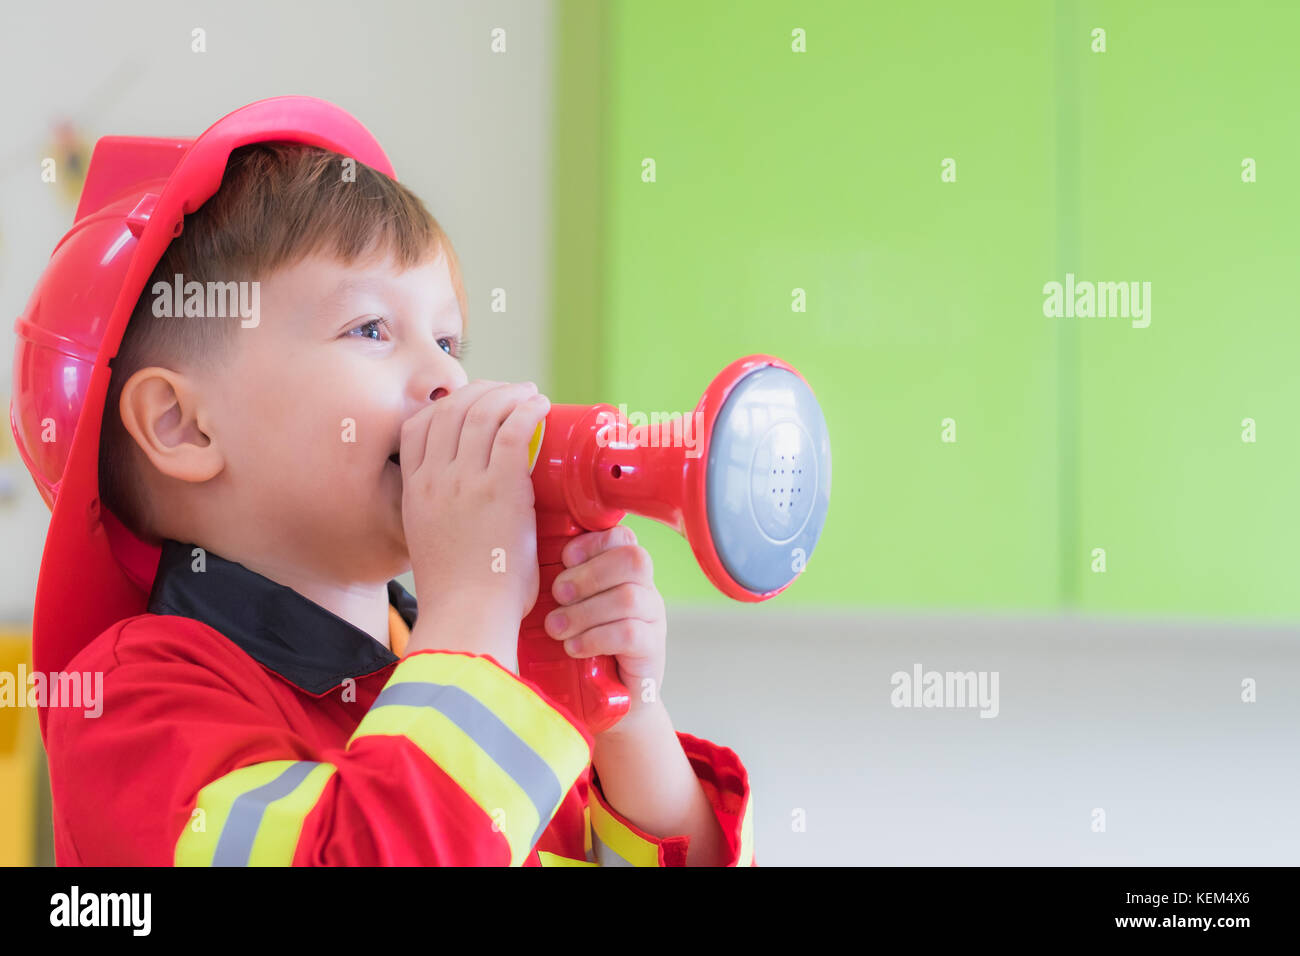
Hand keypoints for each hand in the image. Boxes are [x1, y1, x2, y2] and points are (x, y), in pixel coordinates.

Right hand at [400, 379, 549, 664]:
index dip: (446, 405)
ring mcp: (465, 480)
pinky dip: (527, 410)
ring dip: (509, 394)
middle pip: (451, 409)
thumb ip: (442, 518)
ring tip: (529, 394)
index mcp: (413, 492)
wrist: (468, 616)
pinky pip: (513, 429)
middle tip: (508, 393)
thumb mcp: (431, 545)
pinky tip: (541, 406)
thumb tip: (468, 508)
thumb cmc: (460, 595)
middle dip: (481, 392)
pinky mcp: (500, 487)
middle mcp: (434, 479)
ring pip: (483, 412)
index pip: (417, 426)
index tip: (471, 404)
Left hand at [542, 525, 667, 734]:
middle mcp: (645, 589)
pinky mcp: (652, 650)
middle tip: (557, 595)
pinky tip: (574, 648)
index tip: (563, 557)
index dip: (592, 542)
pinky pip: (631, 633)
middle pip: (633, 560)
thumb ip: (557, 585)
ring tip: (557, 628)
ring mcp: (653, 619)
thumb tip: (520, 563)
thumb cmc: (579, 647)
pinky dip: (596, 638)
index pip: (622, 537)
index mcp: (624, 572)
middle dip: (589, 574)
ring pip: (629, 597)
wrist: (605, 703)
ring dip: (585, 611)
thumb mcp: (566, 609)